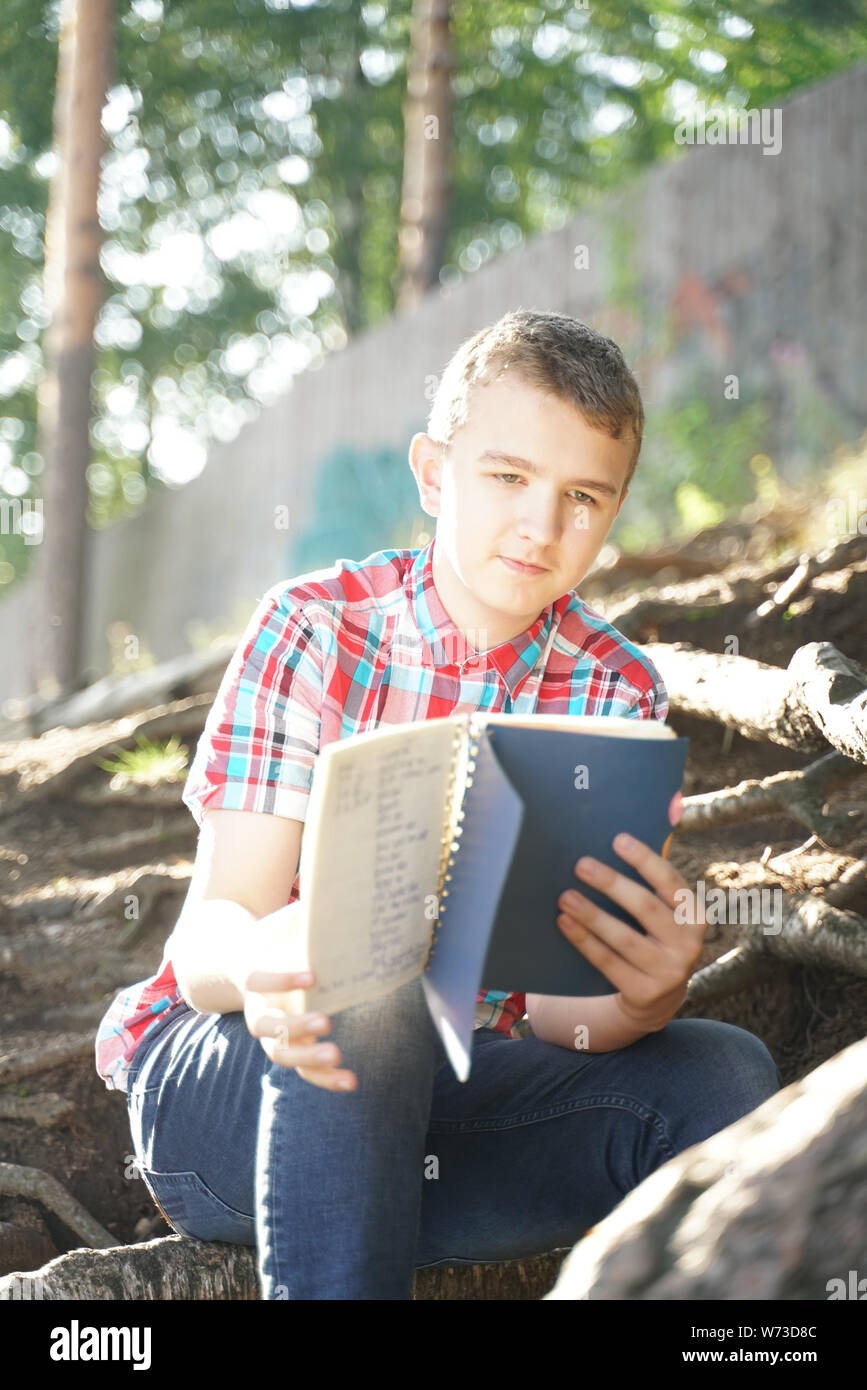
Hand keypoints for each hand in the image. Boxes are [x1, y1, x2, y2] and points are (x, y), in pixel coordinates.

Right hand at [240, 903, 356, 1091]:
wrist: (240, 961)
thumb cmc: (271, 936)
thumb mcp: (284, 920)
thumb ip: (308, 910)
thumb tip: (345, 884)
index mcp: (252, 972)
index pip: (259, 979)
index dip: (282, 979)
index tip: (312, 974)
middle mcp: (256, 1007)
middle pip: (265, 1025)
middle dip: (295, 1026)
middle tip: (327, 1021)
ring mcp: (269, 1032)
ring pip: (280, 1053)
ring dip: (307, 1057)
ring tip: (337, 1055)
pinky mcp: (287, 1047)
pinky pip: (301, 1069)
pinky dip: (324, 1079)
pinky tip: (352, 1081)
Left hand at [555, 833, 706, 1032]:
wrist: (654, 997)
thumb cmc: (651, 933)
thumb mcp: (662, 909)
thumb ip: (655, 870)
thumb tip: (669, 802)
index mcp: (695, 915)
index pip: (671, 882)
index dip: (645, 860)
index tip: (616, 838)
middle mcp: (689, 945)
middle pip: (646, 908)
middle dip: (612, 884)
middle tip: (580, 864)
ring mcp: (668, 973)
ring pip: (625, 938)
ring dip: (591, 915)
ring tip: (564, 896)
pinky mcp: (644, 994)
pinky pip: (608, 963)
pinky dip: (584, 941)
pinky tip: (564, 923)